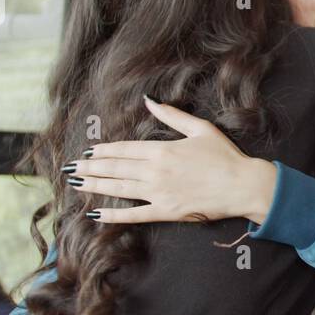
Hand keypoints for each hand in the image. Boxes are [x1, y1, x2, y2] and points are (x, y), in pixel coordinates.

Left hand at [64, 95, 278, 224]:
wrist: (242, 186)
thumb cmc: (225, 156)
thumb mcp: (200, 128)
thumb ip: (172, 115)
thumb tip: (149, 99)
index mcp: (162, 149)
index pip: (124, 149)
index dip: (104, 150)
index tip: (89, 151)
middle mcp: (155, 171)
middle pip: (115, 168)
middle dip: (91, 167)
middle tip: (71, 167)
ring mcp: (158, 192)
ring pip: (118, 188)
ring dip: (95, 186)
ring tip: (77, 183)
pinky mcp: (165, 211)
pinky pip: (134, 214)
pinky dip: (114, 215)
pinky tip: (97, 215)